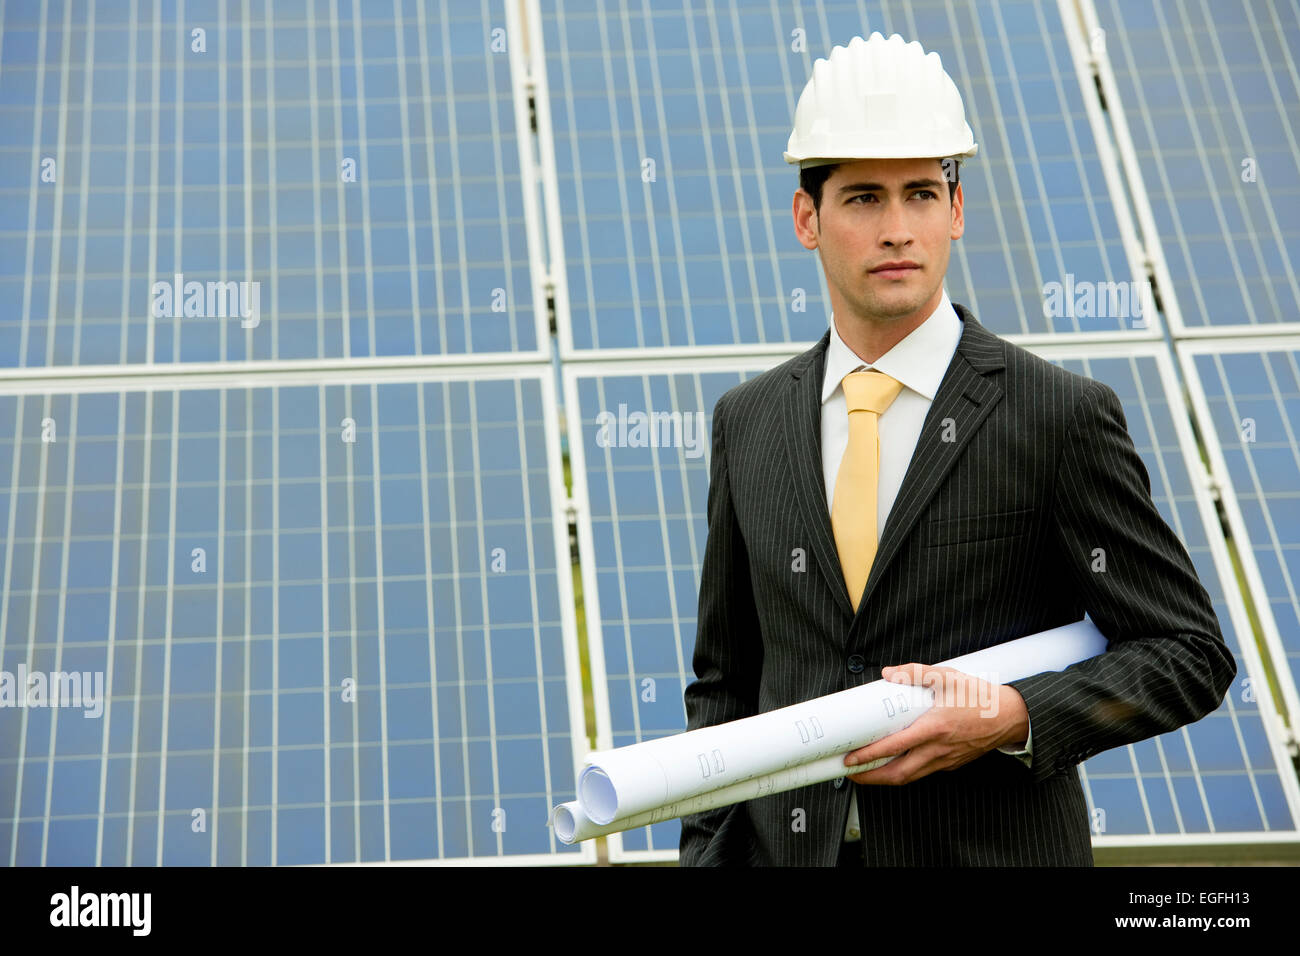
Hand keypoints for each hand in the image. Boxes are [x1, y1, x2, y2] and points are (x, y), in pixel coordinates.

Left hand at [843, 663, 1029, 785]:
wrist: (1011, 716)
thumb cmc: (980, 697)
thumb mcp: (947, 677)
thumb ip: (916, 672)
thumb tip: (888, 673)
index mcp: (934, 728)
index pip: (894, 747)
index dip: (869, 755)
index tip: (850, 757)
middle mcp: (938, 749)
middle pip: (899, 774)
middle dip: (871, 777)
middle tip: (851, 773)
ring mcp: (946, 760)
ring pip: (911, 777)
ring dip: (886, 778)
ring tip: (866, 772)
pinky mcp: (952, 763)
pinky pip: (924, 772)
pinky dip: (905, 772)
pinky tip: (895, 764)